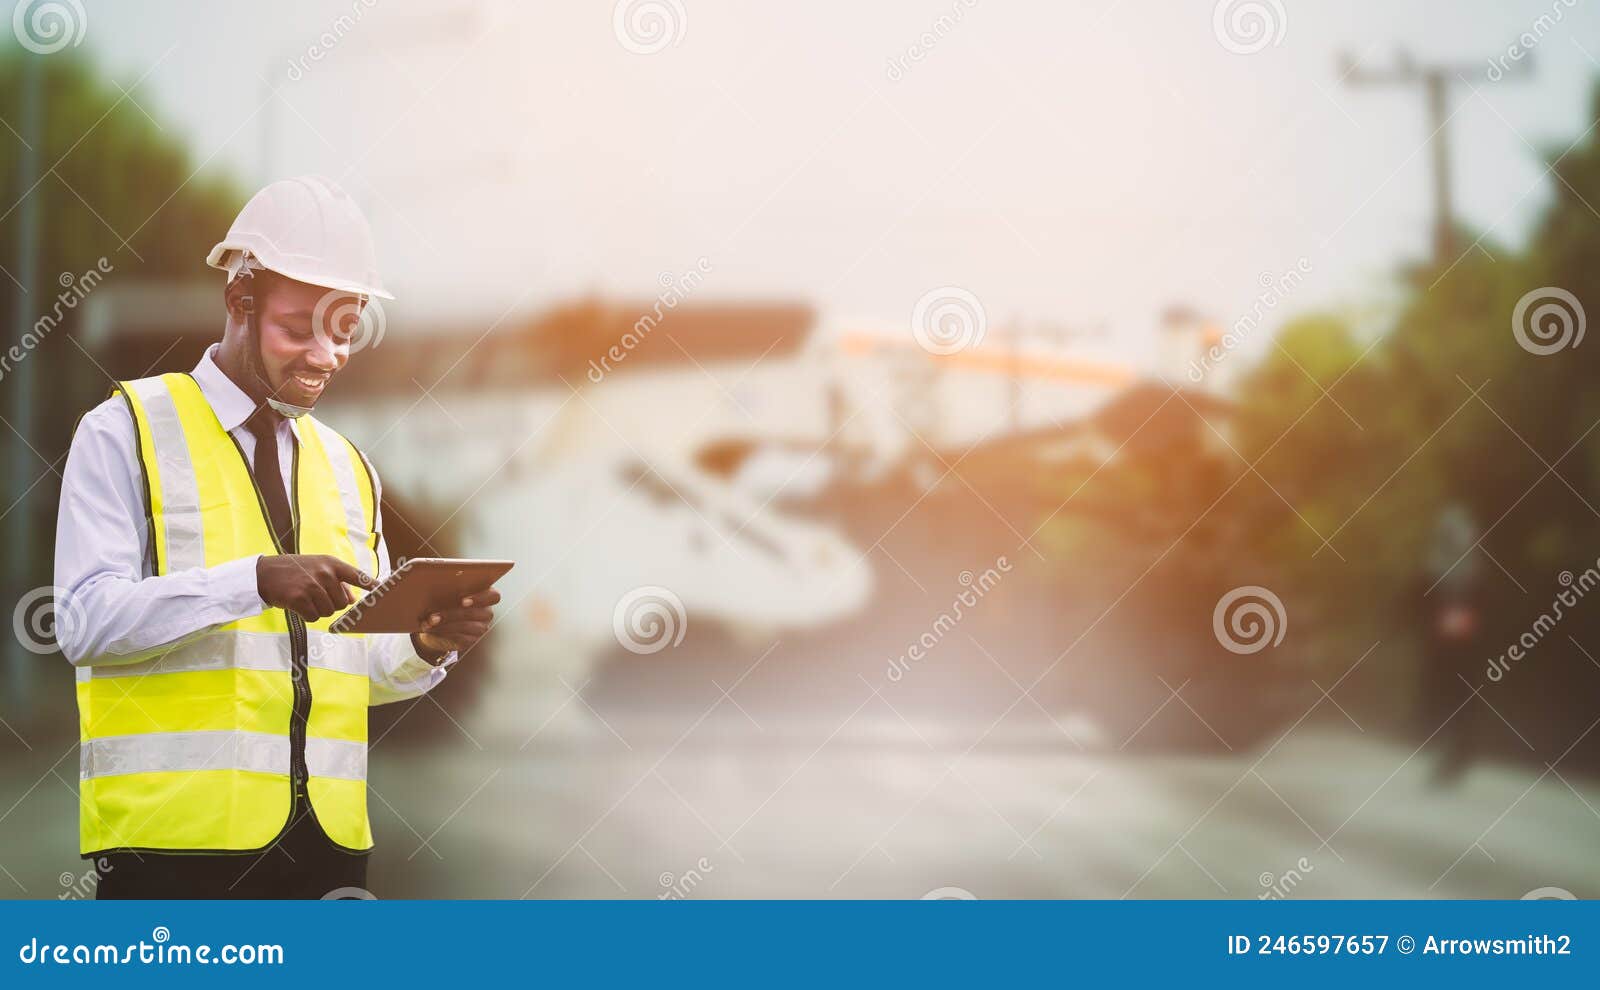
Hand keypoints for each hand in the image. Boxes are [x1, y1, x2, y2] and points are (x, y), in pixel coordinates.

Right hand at [256, 554, 374, 620]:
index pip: (357, 576)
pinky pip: (313, 617)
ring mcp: (312, 585)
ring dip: (318, 610)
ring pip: (328, 612)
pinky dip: (307, 615)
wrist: (264, 573)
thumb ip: (338, 582)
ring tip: (305, 598)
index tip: (382, 589)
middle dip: (331, 604)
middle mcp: (324, 573)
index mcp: (332, 564)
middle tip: (315, 595)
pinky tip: (298, 605)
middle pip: (342, 603)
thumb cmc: (295, 571)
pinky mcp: (299, 598)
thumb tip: (353, 600)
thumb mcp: (318, 569)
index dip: (370, 584)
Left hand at [413, 587, 500, 659]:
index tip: (463, 601)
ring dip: (446, 625)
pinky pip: (461, 639)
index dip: (480, 598)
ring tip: (430, 623)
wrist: (435, 622)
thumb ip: (446, 591)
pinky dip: (444, 633)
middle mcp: (486, 611)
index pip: (493, 596)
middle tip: (435, 615)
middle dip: (454, 614)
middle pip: (478, 613)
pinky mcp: (471, 640)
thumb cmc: (443, 601)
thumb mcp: (446, 593)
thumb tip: (432, 592)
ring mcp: (481, 627)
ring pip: (469, 627)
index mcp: (484, 594)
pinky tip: (432, 630)